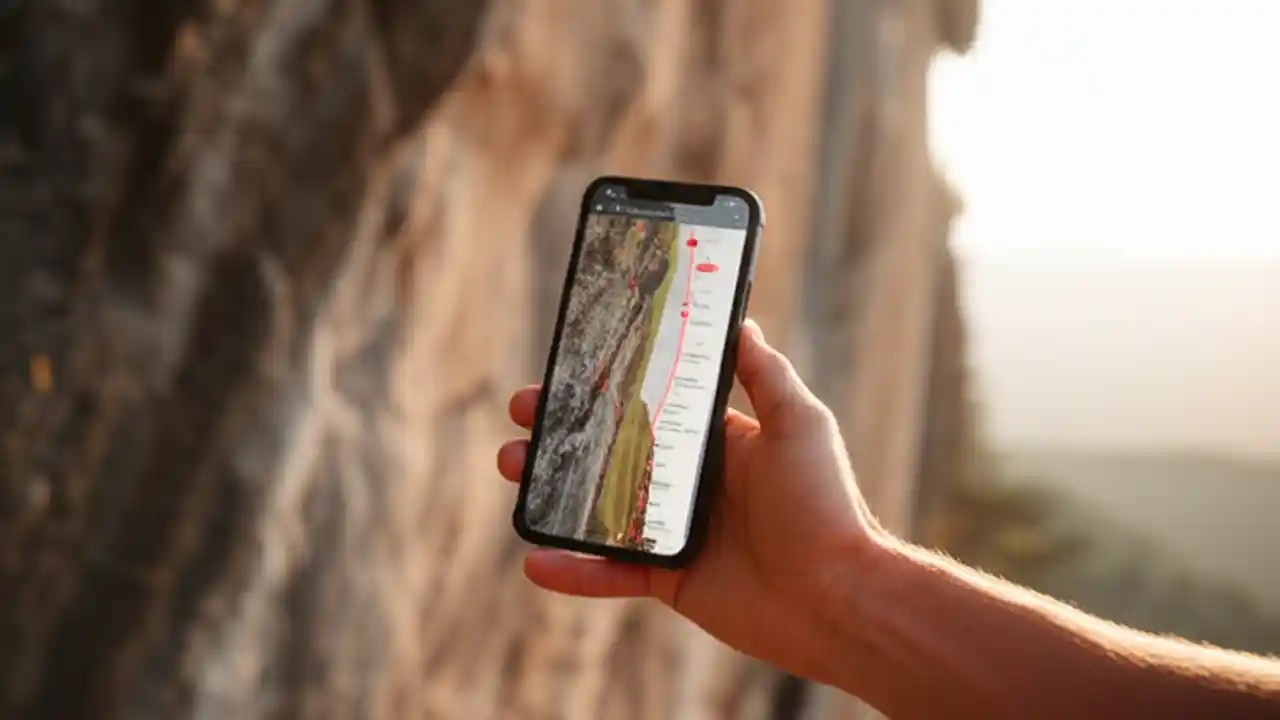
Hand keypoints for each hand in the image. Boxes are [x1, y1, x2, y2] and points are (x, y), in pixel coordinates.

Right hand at [497, 319, 882, 681]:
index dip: (605, 388)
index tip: (563, 370)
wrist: (839, 597)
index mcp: (718, 441)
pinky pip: (611, 572)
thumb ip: (765, 374)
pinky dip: (573, 571)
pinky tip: (534, 563)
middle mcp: (692, 482)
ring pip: (598, 507)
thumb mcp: (800, 425)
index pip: (649, 404)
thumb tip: (741, 321)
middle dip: (562, 433)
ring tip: (511, 470)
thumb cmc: (826, 504)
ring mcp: (676, 531)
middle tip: (521, 418)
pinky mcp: (670, 579)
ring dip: (551, 491)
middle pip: (612, 450)